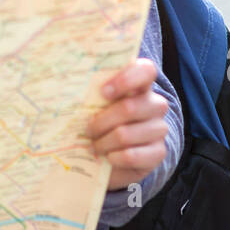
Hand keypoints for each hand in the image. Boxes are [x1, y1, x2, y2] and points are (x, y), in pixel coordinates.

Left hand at [86, 58, 169, 191]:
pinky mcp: (159, 152)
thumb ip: (92, 94)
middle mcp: (155, 104)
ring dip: (104, 142)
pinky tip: (108, 157)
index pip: (146, 70)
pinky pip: (131, 155)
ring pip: (125, 134)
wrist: (114, 159)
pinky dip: (113, 158)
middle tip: (88, 129)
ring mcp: (159, 128)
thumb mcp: (96, 106)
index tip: (104, 91)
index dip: (126, 79)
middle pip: (129, 107)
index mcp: (141, 85)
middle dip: (101, 121)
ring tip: (94, 146)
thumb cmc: (102, 124)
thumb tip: (70, 89)